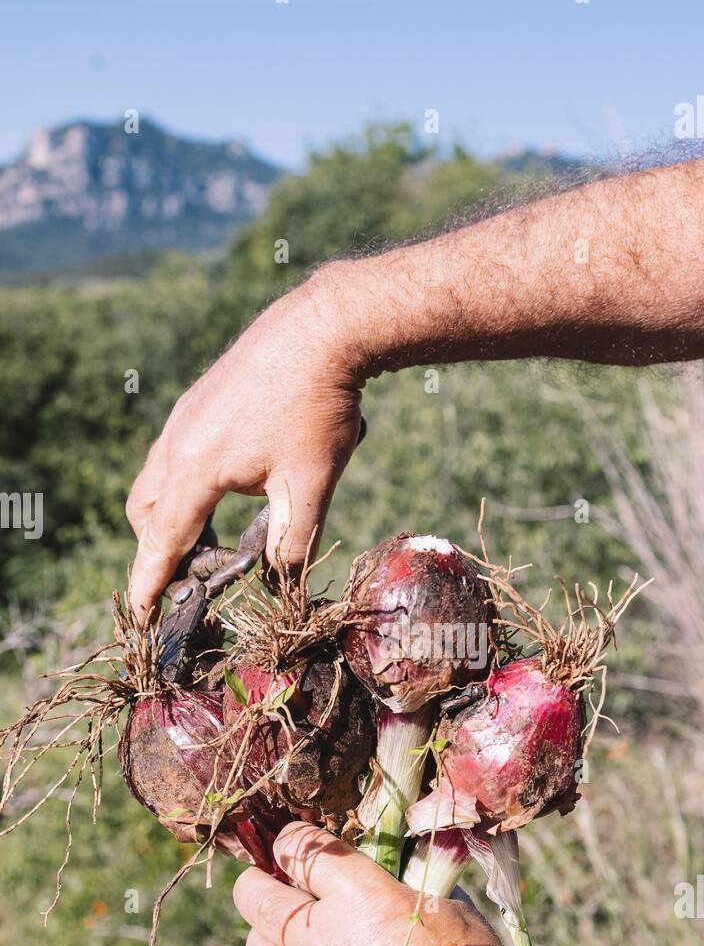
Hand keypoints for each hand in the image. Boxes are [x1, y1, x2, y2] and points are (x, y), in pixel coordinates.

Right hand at [126, 265, 363, 618]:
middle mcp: (177, 442)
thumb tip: (279, 579)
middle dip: (161, 549)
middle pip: (147, 513)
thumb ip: (291, 543)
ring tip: (221, 535)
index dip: (149, 585)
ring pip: (160, 481)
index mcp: (195, 470)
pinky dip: (191, 484)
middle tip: (199, 573)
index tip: (138, 617)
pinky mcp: (201, 401)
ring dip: (177, 515)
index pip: (162, 543)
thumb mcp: (310, 487)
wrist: (324, 329)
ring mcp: (186, 417)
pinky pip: (178, 454)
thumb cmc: (317, 408)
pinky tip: (239, 483)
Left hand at [234, 822, 537, 945]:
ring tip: (272, 938)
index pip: (304, 851)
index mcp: (361, 896)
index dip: (290, 842)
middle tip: (257, 882)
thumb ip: (414, 896)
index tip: (287, 844)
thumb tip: (401, 889)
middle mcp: (322, 936)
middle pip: (260, 899)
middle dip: (254, 885)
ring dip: (262, 939)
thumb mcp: (457, 916)